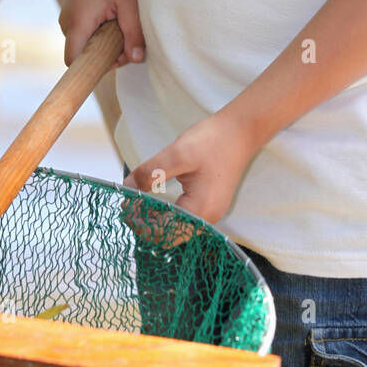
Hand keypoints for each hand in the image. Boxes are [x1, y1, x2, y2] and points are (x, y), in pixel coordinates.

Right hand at [59, 0, 144, 68]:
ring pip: (86, 44)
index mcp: (77, 22)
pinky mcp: (73, 12)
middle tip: (128, 36)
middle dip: (107, 54)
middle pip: (83, 54)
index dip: (92, 69)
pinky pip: (85, 33)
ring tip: (121, 20)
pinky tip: (114, 15)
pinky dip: (101, 31)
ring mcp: (68, 17)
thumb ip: (133, 33)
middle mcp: (66, 22)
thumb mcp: (130, 1)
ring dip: (105, 41)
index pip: (74, 62)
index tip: (114, 63)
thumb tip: (135, 60)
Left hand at [123, 114, 256, 228]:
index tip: (125, 205)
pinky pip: (183, 218)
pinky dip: (166, 214)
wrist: (241, 130)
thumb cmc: (212, 141)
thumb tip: (127, 187)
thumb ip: (150, 173)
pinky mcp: (209, 204)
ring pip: (175, 228)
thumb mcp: (177, 154)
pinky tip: (154, 200)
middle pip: (169, 235)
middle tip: (127, 203)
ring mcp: (210, 213)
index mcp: (200, 211)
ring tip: (137, 201)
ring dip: (155, 219)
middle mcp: (207, 218)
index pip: (163, 234)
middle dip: (145, 223)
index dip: (140, 224)